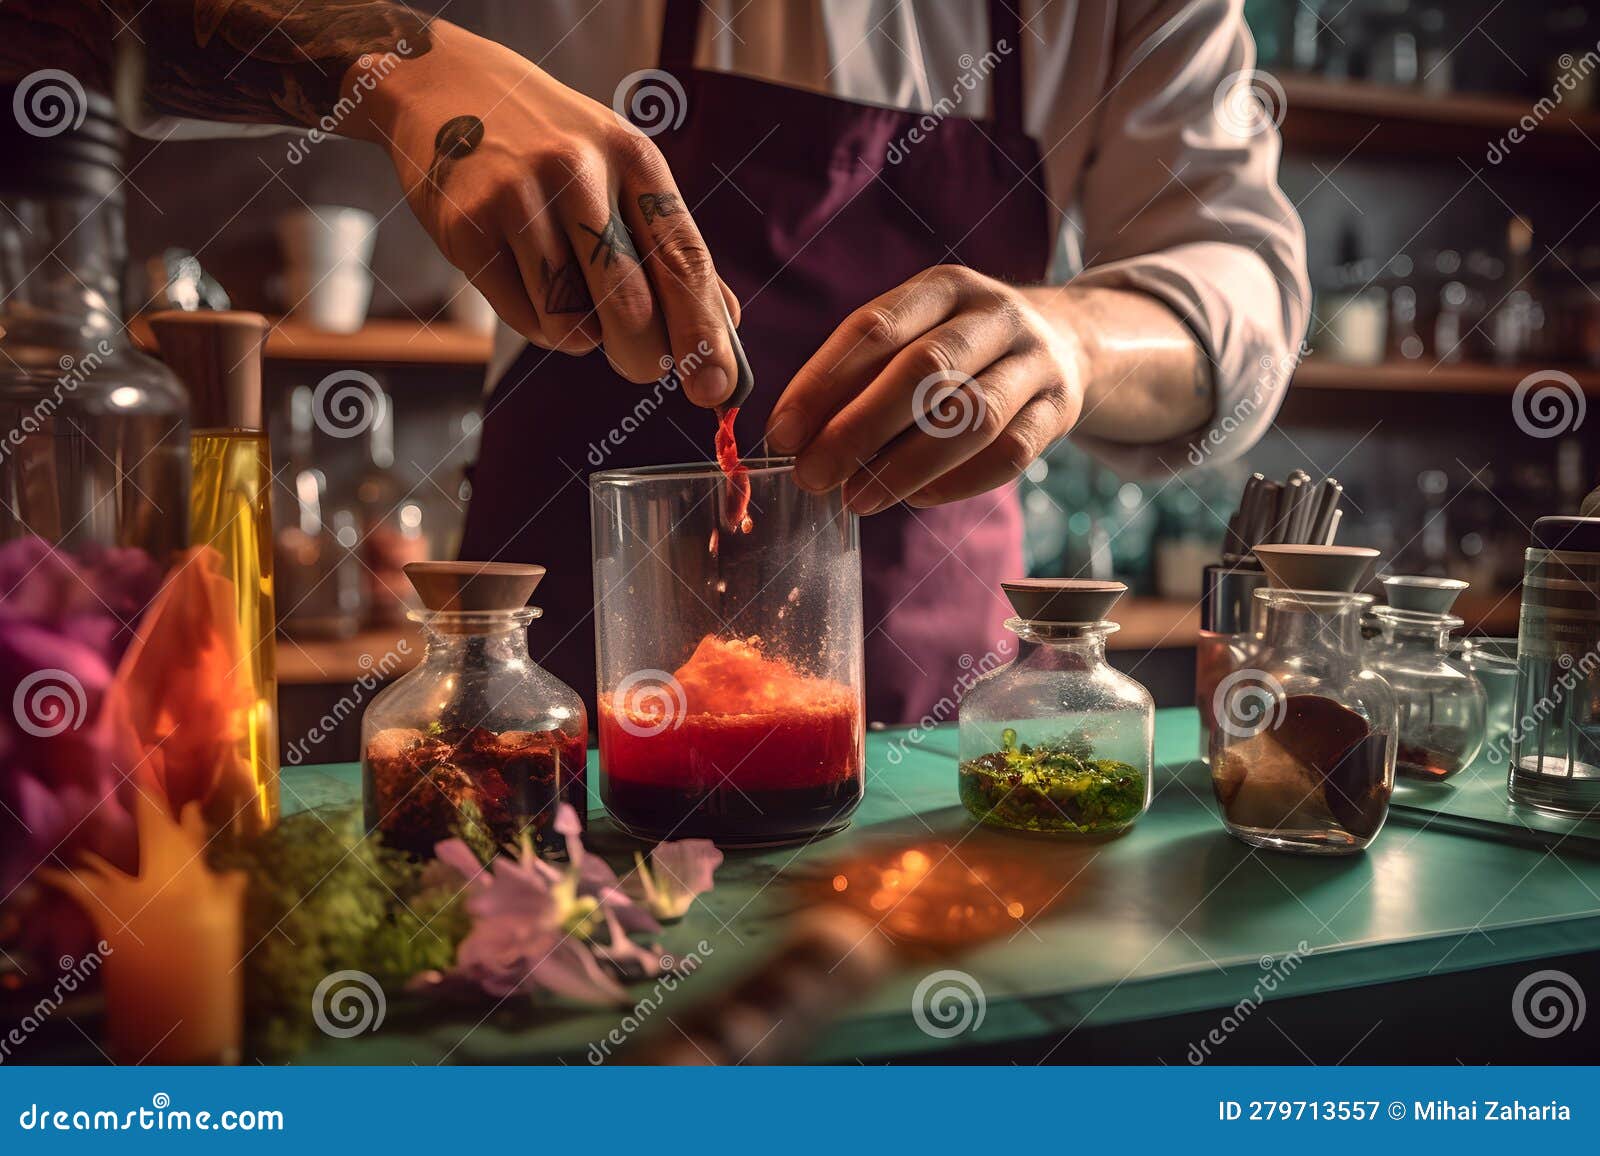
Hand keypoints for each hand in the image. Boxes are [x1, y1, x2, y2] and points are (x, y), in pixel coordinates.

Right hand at [357, 23, 739, 400]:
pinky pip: (523, 320)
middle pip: (629, 307)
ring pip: (570, 324)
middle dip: (643, 359)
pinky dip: (538, 324)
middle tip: (642, 368)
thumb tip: (725, 326)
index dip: (704, 332)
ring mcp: (516, 199)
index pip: (683, 258)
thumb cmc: (553, 145)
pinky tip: (527, 280)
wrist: (449, 87)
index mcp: (633, 157)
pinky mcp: (466, 228)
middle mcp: (577, 172)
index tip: (717, 389)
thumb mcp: (622, 169)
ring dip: (581, 336)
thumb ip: (672, 245)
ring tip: (570, 296)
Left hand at [766, 266, 1086, 513]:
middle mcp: (995, 314)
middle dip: (858, 428)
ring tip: (856, 499)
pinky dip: (957, 482)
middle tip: (812, 475)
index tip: (782, 435)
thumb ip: (863, 373)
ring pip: (971, 417)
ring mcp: (1035, 361)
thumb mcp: (918, 331)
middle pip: (924, 370)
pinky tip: (915, 498)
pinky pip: (1010, 454)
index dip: (822, 383)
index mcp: (944, 286)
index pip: (874, 328)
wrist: (1067, 339)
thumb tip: (797, 437)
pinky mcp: (1060, 409)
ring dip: (904, 465)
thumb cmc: (962, 346)